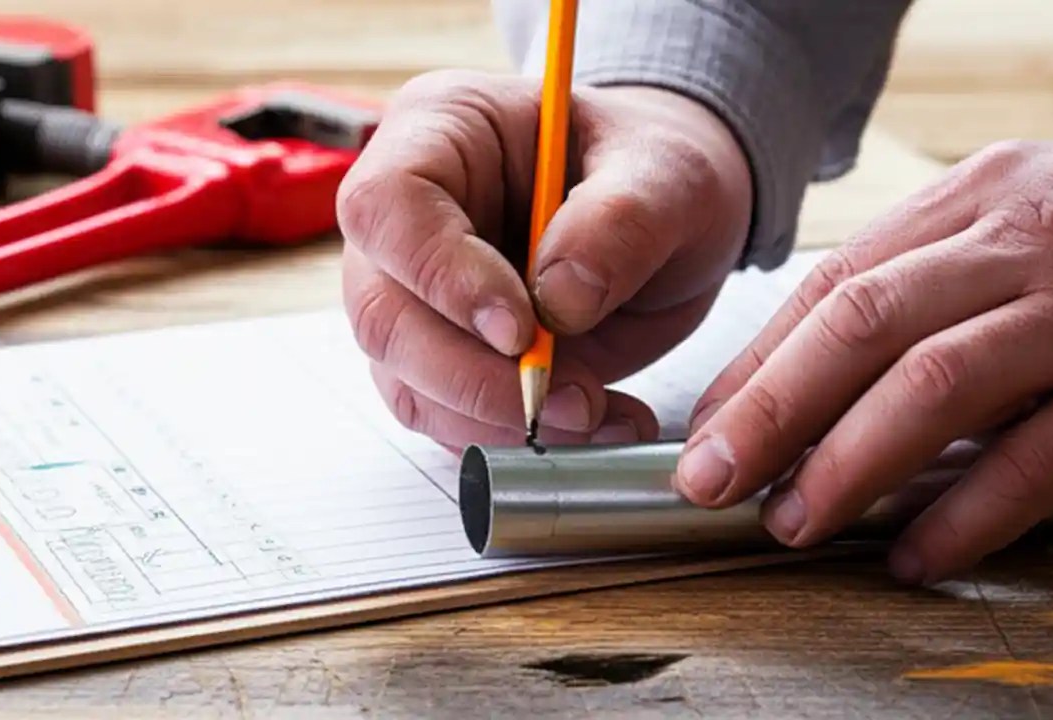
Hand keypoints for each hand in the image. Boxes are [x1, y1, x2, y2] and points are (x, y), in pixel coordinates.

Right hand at [337, 70, 751, 449]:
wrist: (668, 219)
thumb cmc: (654, 171)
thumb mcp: (669, 174)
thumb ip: (621, 222)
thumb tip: (561, 301)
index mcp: (439, 133)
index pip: (388, 207)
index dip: (442, 277)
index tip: (521, 331)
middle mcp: (405, 219)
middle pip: (382, 312)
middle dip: (473, 377)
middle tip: (571, 397)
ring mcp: (414, 294)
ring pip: (406, 380)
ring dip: (495, 419)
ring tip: (595, 413)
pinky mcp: (441, 358)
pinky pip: (446, 417)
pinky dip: (514, 438)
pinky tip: (591, 422)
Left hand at [676, 140, 1052, 583]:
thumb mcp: (1007, 238)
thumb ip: (917, 293)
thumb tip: (787, 391)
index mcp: (975, 199)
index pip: (833, 285)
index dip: (758, 365)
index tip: (707, 431)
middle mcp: (1027, 235)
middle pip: (864, 324)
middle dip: (772, 411)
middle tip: (713, 480)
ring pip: (939, 381)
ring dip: (849, 463)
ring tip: (794, 522)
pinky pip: (1043, 453)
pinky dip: (967, 510)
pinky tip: (914, 553)